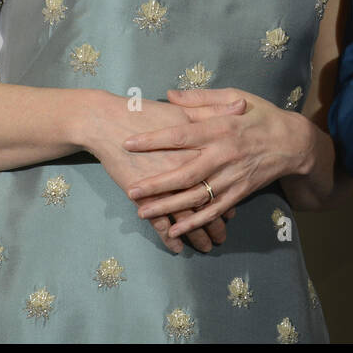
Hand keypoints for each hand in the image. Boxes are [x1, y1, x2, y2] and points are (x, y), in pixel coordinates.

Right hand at [83, 92, 229, 253]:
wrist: (109, 121)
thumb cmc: (147, 113)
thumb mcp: (186, 108)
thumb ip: (216, 109)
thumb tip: (242, 105)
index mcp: (199, 147)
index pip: (221, 174)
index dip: (229, 193)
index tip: (234, 209)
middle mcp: (185, 169)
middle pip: (207, 201)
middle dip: (216, 224)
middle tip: (222, 237)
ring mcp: (164, 185)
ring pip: (187, 216)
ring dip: (197, 235)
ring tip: (206, 246)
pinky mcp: (143, 196)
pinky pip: (160, 223)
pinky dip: (169, 236)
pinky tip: (177, 246)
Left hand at [123, 88, 313, 238]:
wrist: (293, 142)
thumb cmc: (260, 115)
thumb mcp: (234, 97)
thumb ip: (201, 99)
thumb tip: (169, 95)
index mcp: (221, 128)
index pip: (181, 135)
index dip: (153, 140)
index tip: (129, 143)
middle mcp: (225, 154)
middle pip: (185, 172)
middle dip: (156, 184)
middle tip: (130, 190)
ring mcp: (233, 177)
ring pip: (197, 196)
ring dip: (169, 206)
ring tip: (142, 213)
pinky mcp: (240, 193)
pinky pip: (214, 210)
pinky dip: (195, 222)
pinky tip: (174, 229)